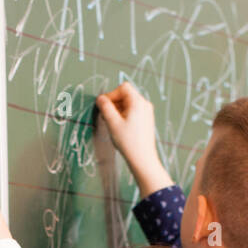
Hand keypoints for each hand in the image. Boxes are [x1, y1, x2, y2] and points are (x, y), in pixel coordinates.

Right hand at [95, 81, 172, 195]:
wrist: (143, 159)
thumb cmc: (128, 142)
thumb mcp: (112, 123)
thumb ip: (105, 107)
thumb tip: (100, 98)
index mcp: (138, 102)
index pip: (123, 88)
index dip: (111, 94)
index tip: (103, 106)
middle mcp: (144, 104)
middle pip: (126, 95)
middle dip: (113, 103)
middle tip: (105, 116)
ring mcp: (147, 112)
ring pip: (128, 103)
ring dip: (117, 110)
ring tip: (112, 123)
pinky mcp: (146, 120)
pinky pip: (133, 111)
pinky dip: (124, 115)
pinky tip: (119, 127)